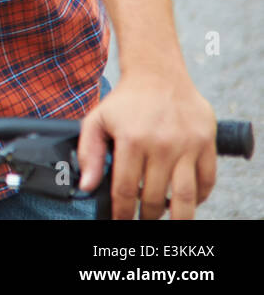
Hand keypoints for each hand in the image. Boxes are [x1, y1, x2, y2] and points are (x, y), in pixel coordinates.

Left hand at [77, 70, 216, 219]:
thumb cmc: (125, 100)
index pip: (125, 189)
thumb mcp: (96, 120)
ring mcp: (187, 144)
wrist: (158, 74)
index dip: (121, 211)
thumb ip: (89, 153)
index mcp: (131, 139)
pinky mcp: (206, 142)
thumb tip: (87, 186)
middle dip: (146, 215)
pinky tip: (187, 201)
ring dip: (176, 216)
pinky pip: (208, 180)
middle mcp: (161, 144)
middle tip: (141, 220)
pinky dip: (200, 197)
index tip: (120, 220)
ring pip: (185, 196)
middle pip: (154, 196)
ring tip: (166, 220)